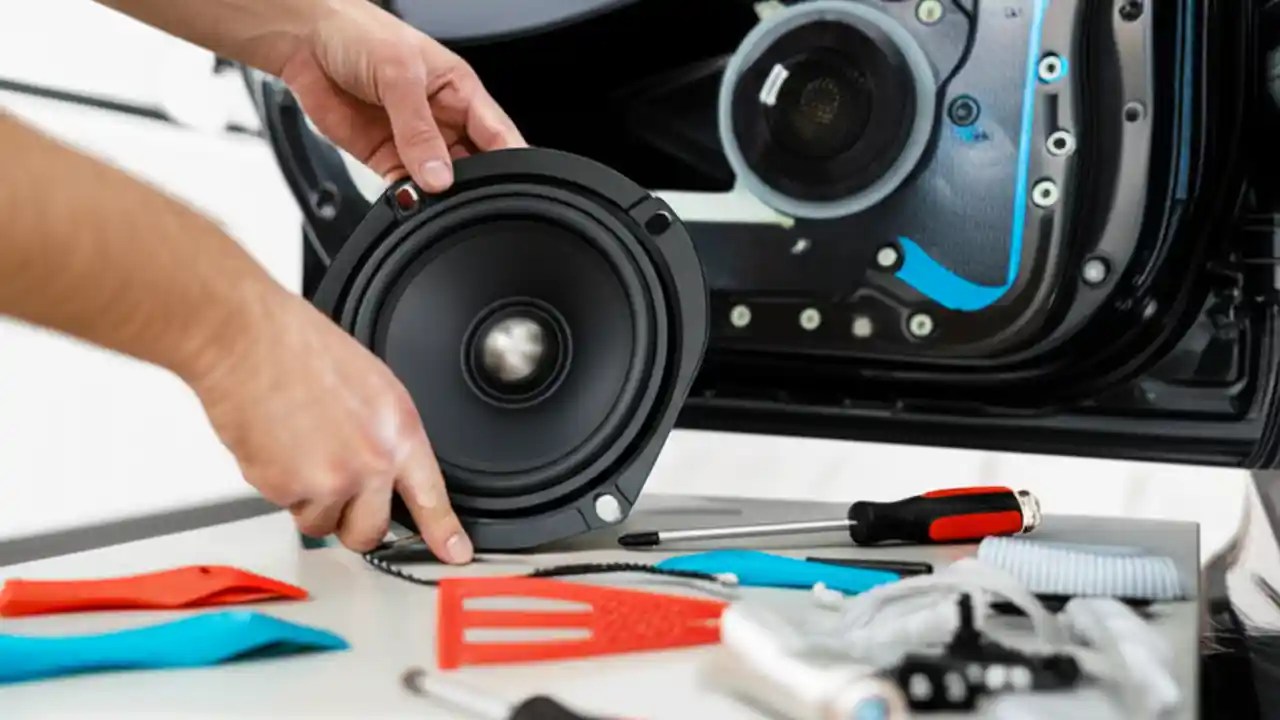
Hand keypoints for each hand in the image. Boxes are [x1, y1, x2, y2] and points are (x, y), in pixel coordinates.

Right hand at [188, 290, 472, 562]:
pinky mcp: (285, 489)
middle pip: (370, 532)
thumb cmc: (300, 349)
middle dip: (352, 524)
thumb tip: (382, 468)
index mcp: (399, 431)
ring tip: (296, 449)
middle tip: (334, 494)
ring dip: (307, 501)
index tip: (455, 553)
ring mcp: (328, 480)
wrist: (248, 340)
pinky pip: (283, 506)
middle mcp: (371, 462)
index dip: (443, 532)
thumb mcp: (371, 386)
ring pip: (319, 523)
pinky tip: (273, 443)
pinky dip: (275, 483)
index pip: (431, 495)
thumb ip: (382, 435)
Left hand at [278, 0, 525, 192]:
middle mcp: (442, 120)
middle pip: (474, 165)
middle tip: (463, 196)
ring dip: (438, 196)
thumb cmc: (358, 34)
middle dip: (472, 185)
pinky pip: (405, 189)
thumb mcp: (398, 74)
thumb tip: (438, 175)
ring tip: (432, 199)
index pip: (498, 134)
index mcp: (460, 92)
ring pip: (440, 183)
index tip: (513, 187)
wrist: (305, 40)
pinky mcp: (386, 158)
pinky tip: (408, 202)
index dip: (512, 161)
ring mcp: (414, 142)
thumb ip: (418, 129)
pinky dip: (408, 201)